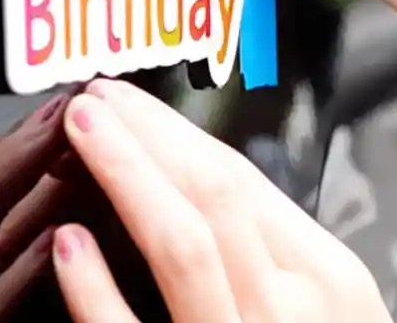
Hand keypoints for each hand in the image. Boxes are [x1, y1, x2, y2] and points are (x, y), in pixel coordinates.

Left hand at [50, 78, 392, 322]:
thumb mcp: (314, 308)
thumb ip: (269, 253)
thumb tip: (193, 183)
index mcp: (328, 279)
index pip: (241, 182)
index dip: (174, 133)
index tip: (126, 100)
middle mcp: (294, 311)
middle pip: (214, 197)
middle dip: (148, 137)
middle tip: (91, 95)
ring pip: (186, 247)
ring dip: (128, 176)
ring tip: (80, 133)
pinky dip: (98, 292)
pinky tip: (68, 246)